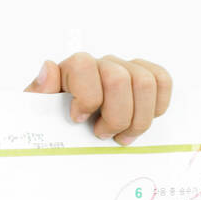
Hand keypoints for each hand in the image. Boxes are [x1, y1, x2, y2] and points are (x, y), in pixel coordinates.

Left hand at [25, 53, 172, 144]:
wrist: (70, 127)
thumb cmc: (55, 120)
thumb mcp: (39, 113)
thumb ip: (39, 93)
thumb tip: (49, 69)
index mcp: (71, 69)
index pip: (83, 66)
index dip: (86, 96)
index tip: (78, 119)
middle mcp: (101, 64)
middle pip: (119, 79)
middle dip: (115, 116)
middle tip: (102, 135)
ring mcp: (124, 68)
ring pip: (145, 83)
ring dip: (137, 118)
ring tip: (121, 135)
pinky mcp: (144, 76)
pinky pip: (162, 81)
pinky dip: (156, 106)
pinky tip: (138, 120)